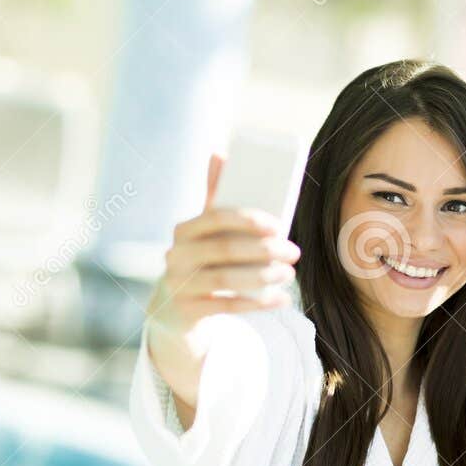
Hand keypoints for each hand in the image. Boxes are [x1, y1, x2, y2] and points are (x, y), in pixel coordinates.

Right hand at [146, 154, 300, 335]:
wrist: (172, 308)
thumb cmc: (199, 261)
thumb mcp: (203, 232)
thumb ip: (214, 199)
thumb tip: (219, 153)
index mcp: (183, 231)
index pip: (215, 218)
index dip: (248, 220)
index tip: (279, 224)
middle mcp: (175, 256)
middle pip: (224, 249)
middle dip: (264, 250)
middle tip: (293, 251)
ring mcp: (179, 285)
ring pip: (226, 280)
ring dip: (263, 276)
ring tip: (288, 274)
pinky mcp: (187, 311)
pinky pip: (227, 306)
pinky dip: (258, 303)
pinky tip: (281, 299)